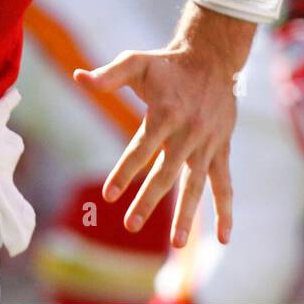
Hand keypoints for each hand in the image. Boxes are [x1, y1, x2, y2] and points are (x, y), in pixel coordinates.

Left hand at [75, 9, 250, 249]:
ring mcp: (206, 144)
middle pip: (165, 172)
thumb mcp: (136, 62)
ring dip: (186, 215)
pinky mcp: (221, 150)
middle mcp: (187, 132)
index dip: (125, 171)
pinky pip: (224, 184)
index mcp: (165, 113)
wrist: (211, 58)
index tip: (109, 195)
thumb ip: (108, 74)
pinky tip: (224, 239)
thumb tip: (79, 77)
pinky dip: (225, 211)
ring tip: (175, 244)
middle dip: (147, 201)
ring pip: (195, 184)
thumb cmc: (166, 65)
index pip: (141, 148)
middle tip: (130, 225)